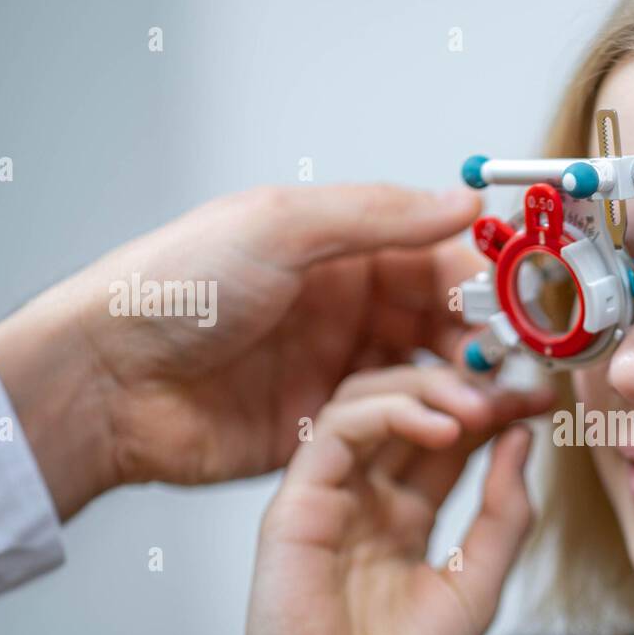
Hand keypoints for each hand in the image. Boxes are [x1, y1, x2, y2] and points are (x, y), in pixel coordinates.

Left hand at [0, 184, 486, 519]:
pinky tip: (454, 429)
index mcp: (340, 251)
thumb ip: (378, 217)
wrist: (108, 382)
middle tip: (520, 365)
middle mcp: (348, 309)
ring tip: (494, 403)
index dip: (485, 279)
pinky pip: (394, 424)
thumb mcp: (281, 228)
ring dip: (466, 386)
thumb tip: (463, 205)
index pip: (437, 258)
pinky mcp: (326, 426)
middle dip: (486, 341)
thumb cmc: (178, 288)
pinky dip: (429, 424)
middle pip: (444, 322)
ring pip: (428, 375)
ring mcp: (338, 369)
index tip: (525, 303)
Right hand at [240, 365, 553, 634]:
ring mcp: (328, 497)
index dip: (492, 410)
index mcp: (404, 515)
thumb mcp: (479, 584)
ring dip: (427, 389)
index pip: (447, 439)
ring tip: (480, 403)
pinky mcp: (295, 506)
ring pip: (365, 403)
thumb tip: (522, 438)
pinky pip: (333, 433)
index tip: (541, 400)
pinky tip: (439, 423)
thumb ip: (503, 513)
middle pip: (408, 410)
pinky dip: (387, 412)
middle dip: (465, 388)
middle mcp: (364, 497)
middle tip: (513, 388)